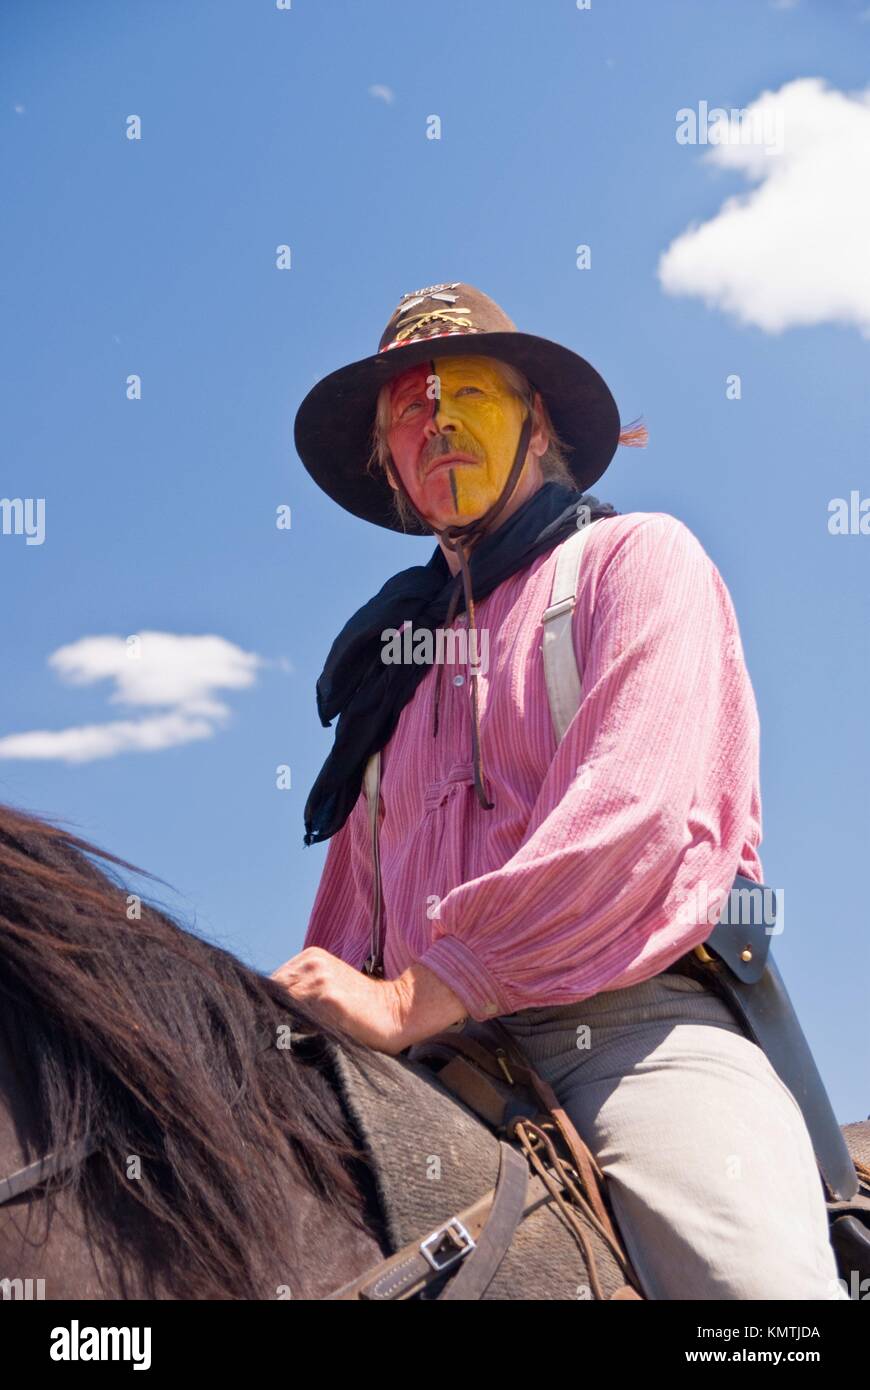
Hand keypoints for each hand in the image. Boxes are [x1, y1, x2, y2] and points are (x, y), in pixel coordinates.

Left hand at [271, 947, 407, 1054]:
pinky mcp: (328, 998)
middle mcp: (313, 964)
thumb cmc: (360, 1007)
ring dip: (281, 1023)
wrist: (397, 1012)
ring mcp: (320, 979)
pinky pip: (296, 1018)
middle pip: (272, 993)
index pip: (271, 984)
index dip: (268, 1005)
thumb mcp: (328, 986)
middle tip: (280, 1035)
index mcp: (311, 956)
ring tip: (294, 1039)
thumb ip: (300, 991)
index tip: (274, 1024)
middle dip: (272, 1013)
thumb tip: (265, 1011)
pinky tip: (305, 1040)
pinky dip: (294, 1030)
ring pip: (280, 1005)